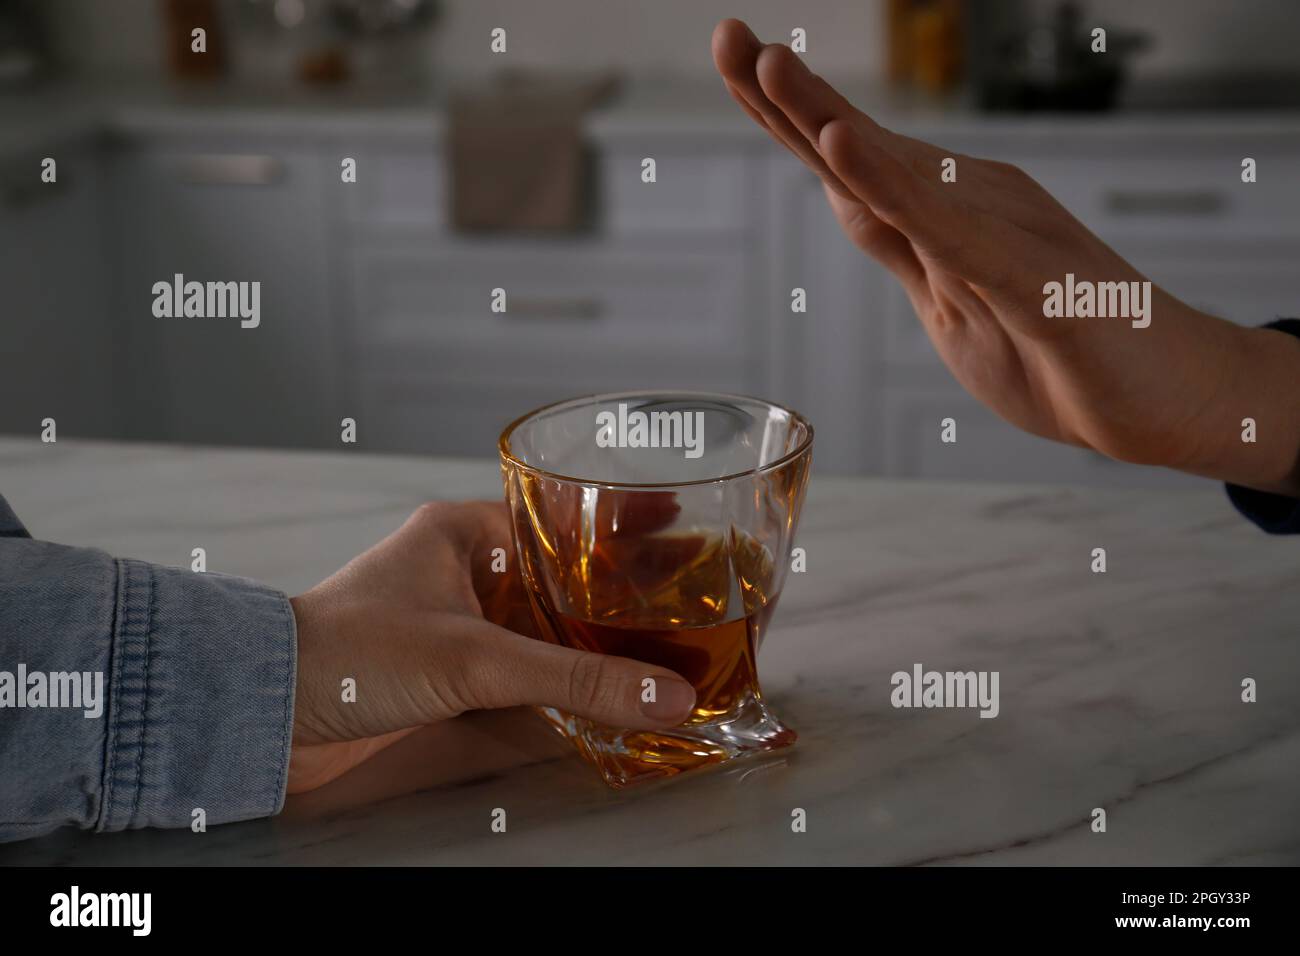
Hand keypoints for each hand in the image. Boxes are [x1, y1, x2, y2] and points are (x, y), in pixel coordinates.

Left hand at [286, 501, 695, 792]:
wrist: (268, 715)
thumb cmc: (349, 653)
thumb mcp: (475, 658)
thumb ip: (575, 678)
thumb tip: (664, 693)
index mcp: (461, 533)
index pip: (556, 516)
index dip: (613, 519)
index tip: (670, 513)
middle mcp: (460, 573)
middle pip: (557, 574)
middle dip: (615, 583)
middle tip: (682, 585)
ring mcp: (453, 625)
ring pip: (540, 625)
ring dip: (590, 635)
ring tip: (659, 638)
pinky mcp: (444, 674)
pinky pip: (519, 669)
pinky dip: (559, 677)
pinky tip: (600, 688)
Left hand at [712, 19, 1299, 494]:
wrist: (1167, 397)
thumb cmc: (1061, 354)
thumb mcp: (951, 304)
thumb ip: (900, 246)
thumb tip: (843, 198)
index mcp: (942, 214)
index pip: (846, 162)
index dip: (784, 114)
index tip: (733, 60)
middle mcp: (968, 204)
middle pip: (859, 148)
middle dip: (785, 93)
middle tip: (726, 35)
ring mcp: (999, 236)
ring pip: (896, 173)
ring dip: (828, 119)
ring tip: (770, 66)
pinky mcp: (1030, 280)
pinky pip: (951, 232)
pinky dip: (897, 192)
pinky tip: (849, 153)